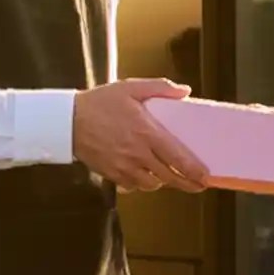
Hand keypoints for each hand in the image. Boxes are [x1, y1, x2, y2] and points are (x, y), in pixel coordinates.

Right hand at [73, 78, 208, 193]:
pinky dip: (143, 184)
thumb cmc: (101, 102)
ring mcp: (123, 167)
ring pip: (152, 184)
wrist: (68, 121)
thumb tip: (185, 92)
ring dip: (164, 182)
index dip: (193, 171)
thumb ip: (160, 88)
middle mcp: (137, 154)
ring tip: (172, 177)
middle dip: (187, 183)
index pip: (177, 158)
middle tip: (199, 185)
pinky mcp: (111, 174)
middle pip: (168, 177)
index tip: (206, 177)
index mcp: (146, 133)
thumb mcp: (131, 88)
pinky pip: (133, 186)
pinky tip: (148, 176)